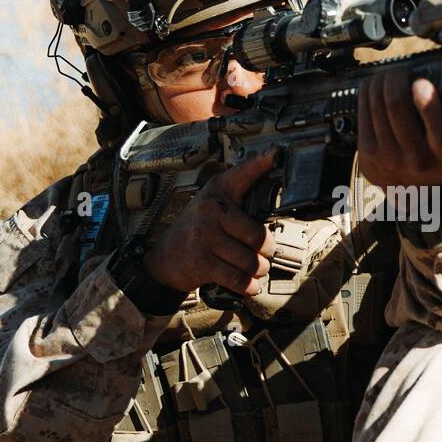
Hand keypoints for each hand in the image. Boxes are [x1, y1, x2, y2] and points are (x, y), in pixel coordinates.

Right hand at [142, 151, 277, 295]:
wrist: (166, 256)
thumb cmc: (198, 226)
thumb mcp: (215, 199)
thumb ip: (243, 188)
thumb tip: (273, 167)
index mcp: (218, 192)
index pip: (243, 176)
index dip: (260, 165)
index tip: (275, 154)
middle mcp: (211, 212)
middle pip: (258, 236)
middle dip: (267, 251)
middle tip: (265, 253)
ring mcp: (205, 237)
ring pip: (250, 260)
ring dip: (260, 270)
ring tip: (258, 268)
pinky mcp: (202, 263)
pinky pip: (237, 279)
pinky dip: (249, 286)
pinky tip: (252, 284)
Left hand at [357, 72, 441, 187]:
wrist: (411, 196)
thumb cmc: (433, 164)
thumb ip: (441, 118)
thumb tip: (425, 81)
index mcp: (440, 156)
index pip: (433, 124)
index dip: (425, 98)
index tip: (422, 83)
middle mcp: (412, 158)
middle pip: (395, 102)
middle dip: (396, 77)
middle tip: (401, 71)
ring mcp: (385, 157)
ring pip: (376, 102)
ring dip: (381, 81)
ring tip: (388, 76)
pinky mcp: (366, 154)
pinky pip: (362, 112)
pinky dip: (367, 93)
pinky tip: (373, 87)